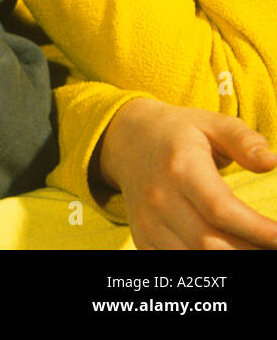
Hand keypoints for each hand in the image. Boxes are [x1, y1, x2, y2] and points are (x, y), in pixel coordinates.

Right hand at [99, 97, 276, 248]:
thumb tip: (272, 162)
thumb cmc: (180, 133)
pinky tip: (227, 252)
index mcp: (180, 167)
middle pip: (209, 242)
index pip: (220, 209)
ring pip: (195, 258)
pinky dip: (205, 265)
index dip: (257, 230)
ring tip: (255, 249)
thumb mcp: (213, 123)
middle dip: (251, 250)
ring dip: (231, 259)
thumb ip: (244, 140)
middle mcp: (158, 197)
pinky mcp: (142, 237)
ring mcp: (147, 221)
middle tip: (274, 246)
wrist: (127, 140)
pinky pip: (176, 263)